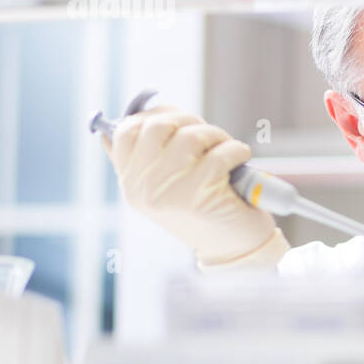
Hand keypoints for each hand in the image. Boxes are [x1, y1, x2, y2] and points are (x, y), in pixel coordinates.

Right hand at [102, 105, 288, 266]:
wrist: (234, 247)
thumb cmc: (205, 207)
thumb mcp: (166, 185)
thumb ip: (146, 157)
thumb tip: (123, 120)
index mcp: (130, 183)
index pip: (126, 132)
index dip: (154, 116)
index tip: (178, 119)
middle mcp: (142, 188)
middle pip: (157, 126)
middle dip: (189, 121)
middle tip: (208, 134)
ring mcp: (168, 193)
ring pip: (191, 137)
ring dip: (216, 135)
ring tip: (227, 147)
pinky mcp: (198, 197)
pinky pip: (219, 154)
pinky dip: (236, 150)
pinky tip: (241, 159)